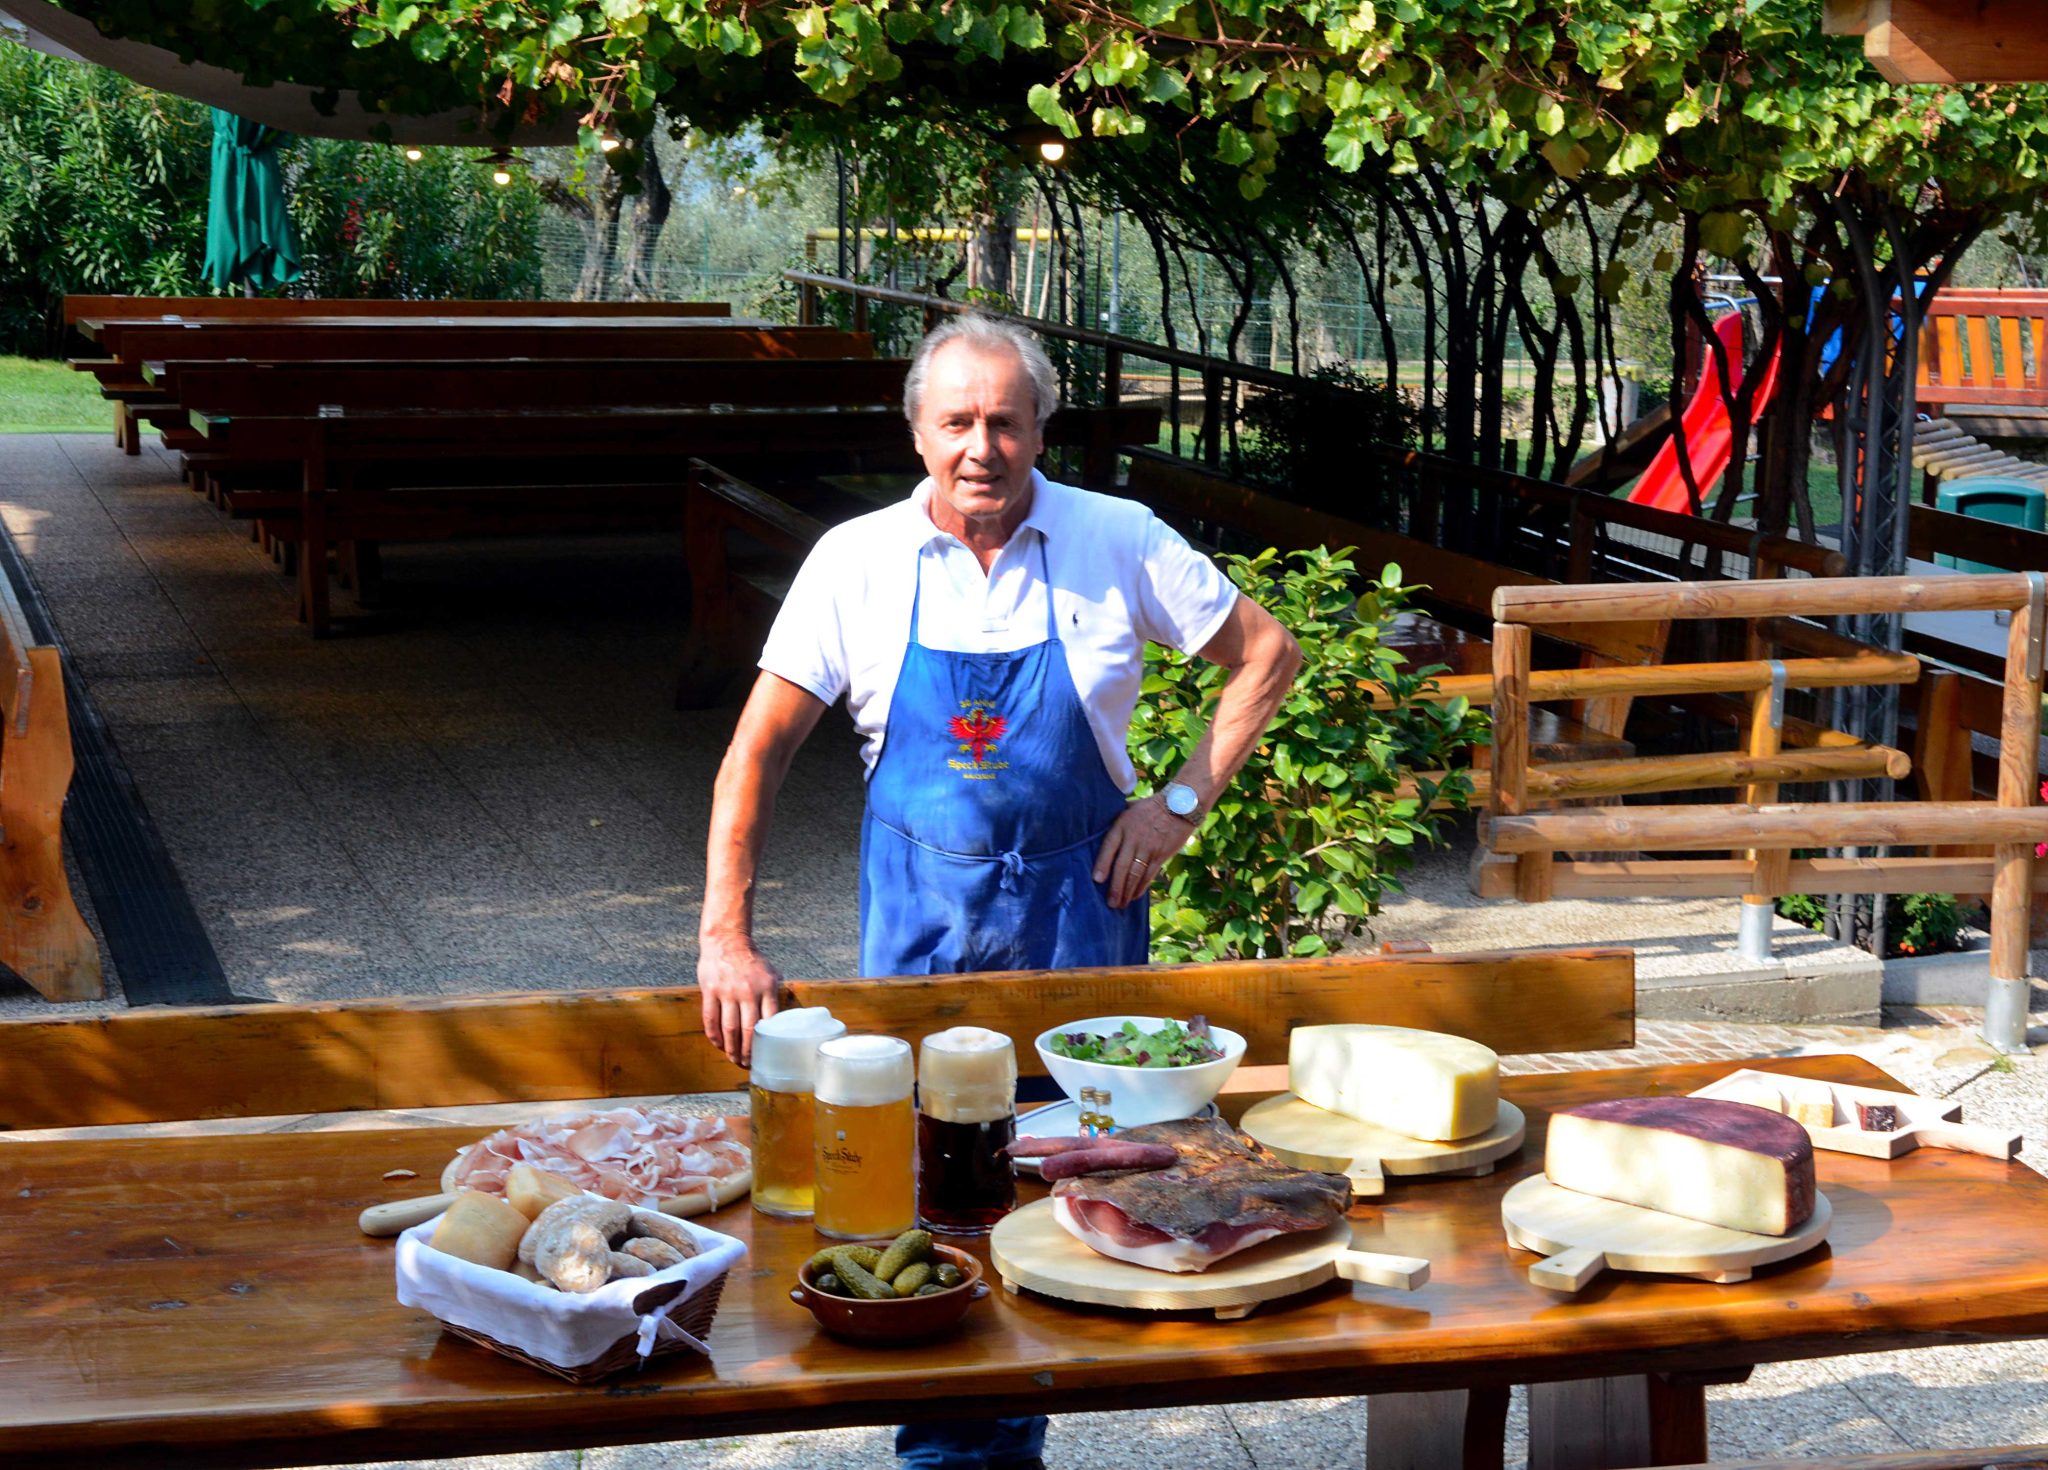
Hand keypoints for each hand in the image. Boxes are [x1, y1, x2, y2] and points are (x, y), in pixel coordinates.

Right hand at [696, 933, 782, 1065]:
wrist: (727, 941)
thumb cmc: (751, 960)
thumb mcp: (770, 973)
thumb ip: (775, 993)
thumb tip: (786, 1015)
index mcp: (766, 988)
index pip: (768, 1021)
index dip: (767, 1042)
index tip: (766, 1055)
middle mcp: (747, 991)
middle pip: (748, 1030)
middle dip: (748, 1051)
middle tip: (747, 1064)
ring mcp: (727, 992)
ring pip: (729, 1028)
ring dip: (731, 1048)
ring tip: (733, 1059)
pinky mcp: (710, 991)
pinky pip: (710, 1019)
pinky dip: (714, 1035)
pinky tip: (718, 1044)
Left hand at [1092, 795, 1194, 909]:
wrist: (1179, 805)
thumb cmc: (1150, 807)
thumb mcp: (1128, 807)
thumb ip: (1115, 820)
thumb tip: (1098, 829)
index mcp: (1122, 825)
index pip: (1109, 847)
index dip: (1102, 864)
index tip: (1097, 880)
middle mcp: (1134, 838)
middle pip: (1122, 866)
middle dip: (1115, 887)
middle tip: (1110, 903)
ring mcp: (1148, 848)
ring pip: (1136, 874)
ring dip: (1127, 892)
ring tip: (1120, 904)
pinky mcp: (1161, 855)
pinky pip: (1150, 875)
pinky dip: (1142, 887)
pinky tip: (1135, 896)